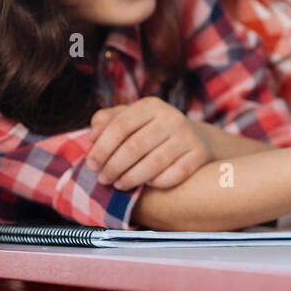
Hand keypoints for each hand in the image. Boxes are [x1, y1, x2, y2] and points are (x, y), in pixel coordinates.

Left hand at [86, 97, 212, 190]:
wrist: (191, 138)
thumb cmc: (148, 130)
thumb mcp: (128, 119)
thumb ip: (106, 122)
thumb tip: (94, 136)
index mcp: (151, 105)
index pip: (120, 126)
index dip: (102, 148)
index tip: (91, 165)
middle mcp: (172, 117)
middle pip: (135, 147)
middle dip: (113, 167)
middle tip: (103, 179)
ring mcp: (188, 136)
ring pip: (154, 163)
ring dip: (131, 178)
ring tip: (118, 185)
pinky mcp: (199, 154)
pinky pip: (174, 174)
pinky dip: (157, 182)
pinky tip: (146, 183)